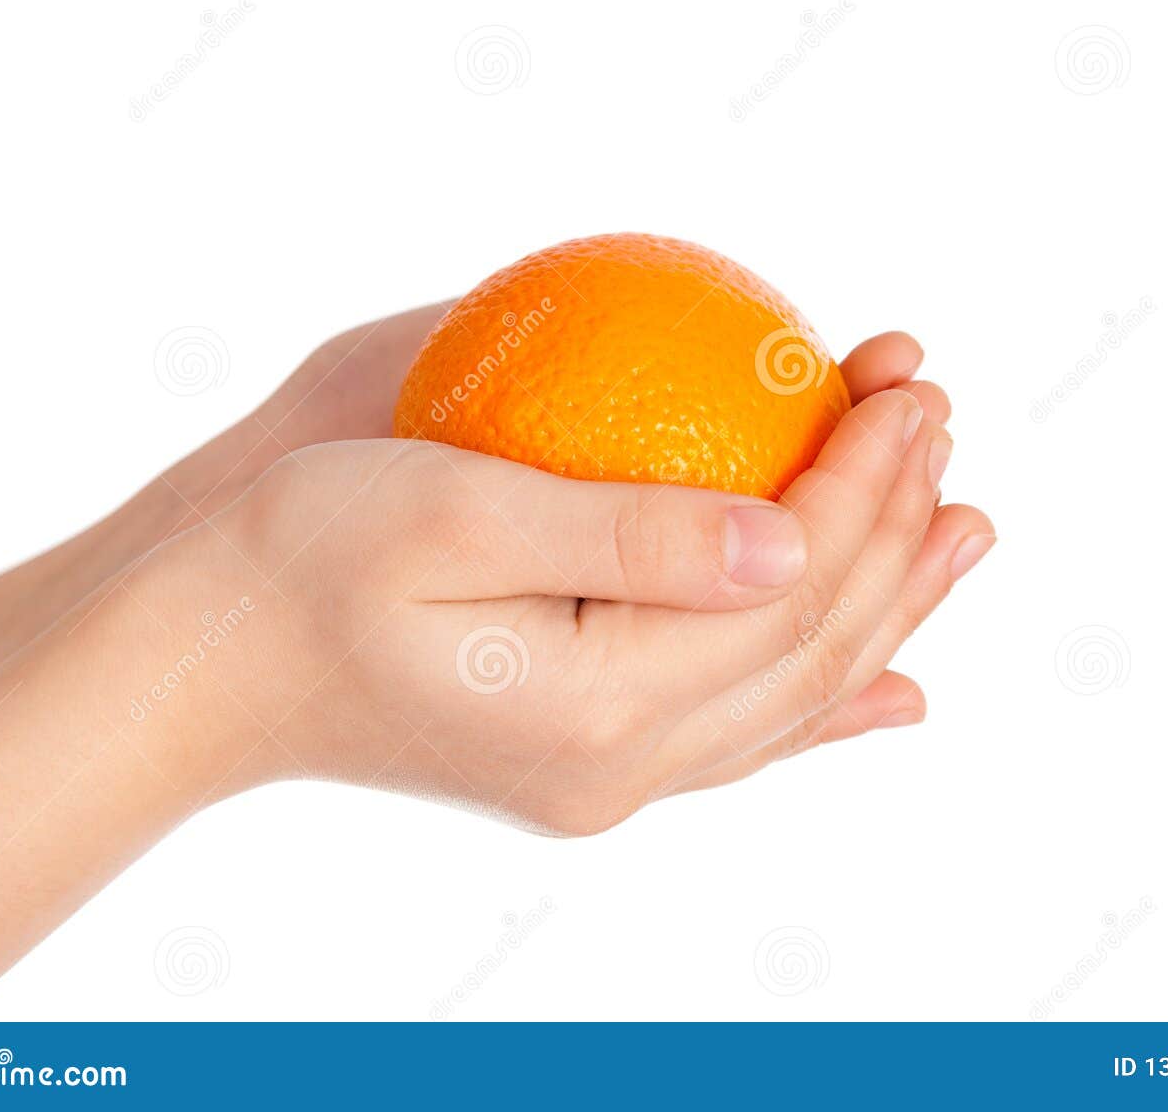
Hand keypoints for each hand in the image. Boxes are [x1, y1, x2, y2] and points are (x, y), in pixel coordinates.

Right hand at [181, 331, 992, 834]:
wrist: (204, 658)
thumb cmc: (298, 559)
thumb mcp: (451, 518)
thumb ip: (633, 535)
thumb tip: (795, 538)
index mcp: (599, 712)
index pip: (790, 591)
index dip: (869, 487)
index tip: (910, 388)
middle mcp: (621, 770)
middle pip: (812, 646)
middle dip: (897, 528)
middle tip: (941, 416)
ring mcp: (606, 780)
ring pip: (793, 694)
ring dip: (886, 606)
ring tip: (964, 530)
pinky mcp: (583, 762)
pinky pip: (738, 734)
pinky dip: (826, 703)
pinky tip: (893, 696)